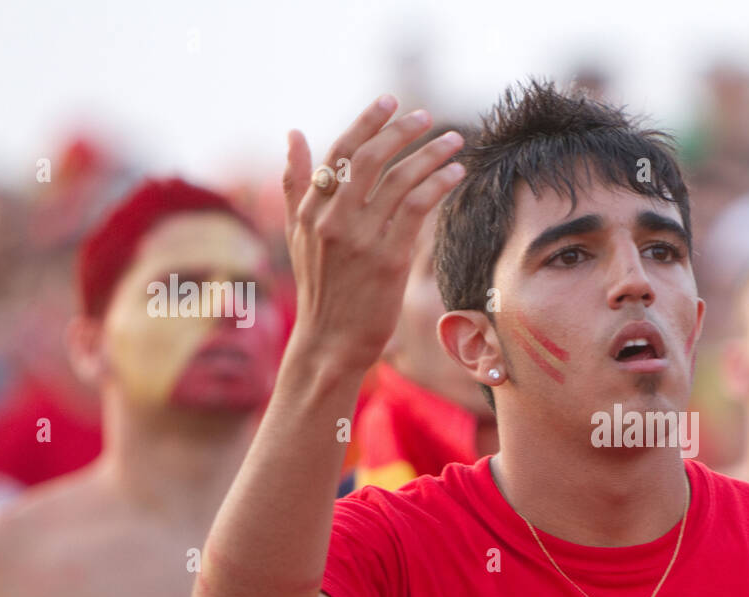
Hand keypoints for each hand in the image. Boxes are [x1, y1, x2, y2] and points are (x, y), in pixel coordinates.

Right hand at [281, 95, 464, 371]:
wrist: (330, 343)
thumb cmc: (320, 289)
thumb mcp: (298, 235)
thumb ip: (296, 184)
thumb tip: (293, 134)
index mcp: (311, 209)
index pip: (339, 152)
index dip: (366, 122)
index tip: (390, 101)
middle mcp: (332, 219)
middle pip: (369, 159)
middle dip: (400, 131)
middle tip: (427, 116)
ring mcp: (360, 239)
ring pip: (397, 180)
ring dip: (429, 154)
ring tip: (453, 141)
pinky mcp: (388, 259)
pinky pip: (415, 209)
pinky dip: (437, 185)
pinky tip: (455, 173)